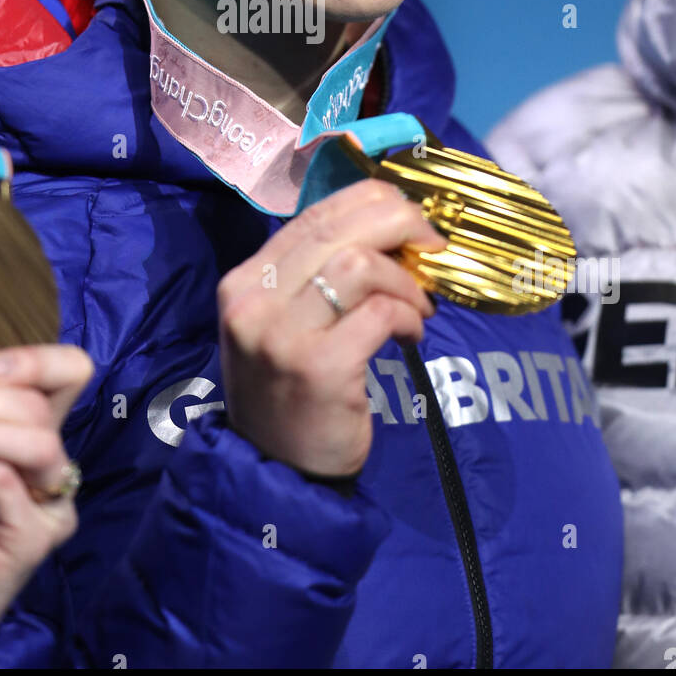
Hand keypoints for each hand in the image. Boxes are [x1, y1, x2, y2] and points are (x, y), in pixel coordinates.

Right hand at [218, 179, 445, 477]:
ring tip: (416, 307)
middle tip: (430, 250)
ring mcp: (280, 335)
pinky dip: (406, 316)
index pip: (315, 213)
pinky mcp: (317, 368)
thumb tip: (390, 224)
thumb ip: (319, 273)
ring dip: (404, 281)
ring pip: (360, 264)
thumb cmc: (290, 391)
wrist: (275, 473)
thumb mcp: (285, 322)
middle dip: (400, 226)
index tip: (411, 221)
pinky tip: (411, 334)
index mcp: (245, 279)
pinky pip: (379, 313)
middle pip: (340, 228)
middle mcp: (253, 300)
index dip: (374, 203)